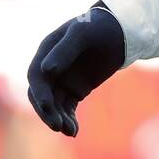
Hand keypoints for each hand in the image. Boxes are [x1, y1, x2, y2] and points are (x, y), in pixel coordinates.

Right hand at [27, 1, 125, 136]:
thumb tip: (46, 70)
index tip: (47, 105)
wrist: (121, 31)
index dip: (39, 92)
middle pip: (41, 95)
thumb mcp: (83, 34)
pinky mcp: (76, 90)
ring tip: (70, 131)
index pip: (36, 76)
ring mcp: (63, 80)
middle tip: (57, 126)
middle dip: (47, 111)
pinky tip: (74, 131)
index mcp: (47, 51)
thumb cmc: (100, 26)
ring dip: (59, 119)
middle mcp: (50, 68)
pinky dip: (69, 120)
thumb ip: (65, 50)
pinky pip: (68, 109)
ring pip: (55, 105)